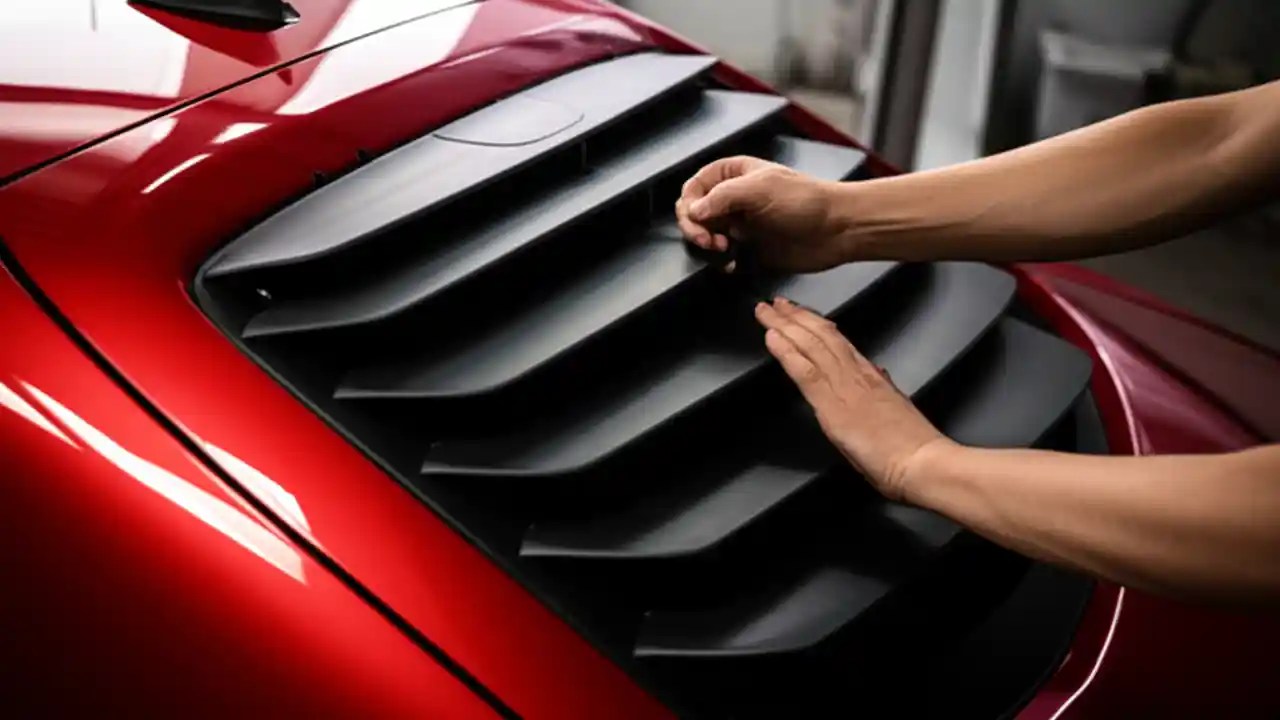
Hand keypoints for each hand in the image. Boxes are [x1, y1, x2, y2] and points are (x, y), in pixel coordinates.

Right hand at [675, 156, 850, 272]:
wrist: (836, 229)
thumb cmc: (806, 200)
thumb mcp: (760, 188)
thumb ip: (722, 197)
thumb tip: (694, 210)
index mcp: (734, 174)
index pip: (694, 186)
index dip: (689, 204)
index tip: (698, 219)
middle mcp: (733, 198)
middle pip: (694, 212)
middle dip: (696, 228)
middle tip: (709, 240)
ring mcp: (740, 223)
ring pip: (705, 235)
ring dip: (707, 245)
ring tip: (723, 249)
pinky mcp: (749, 247)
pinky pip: (722, 256)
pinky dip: (720, 261)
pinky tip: (731, 262)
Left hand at [755, 297, 953, 501]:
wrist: (922, 462)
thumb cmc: (914, 446)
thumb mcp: (899, 408)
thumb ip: (885, 389)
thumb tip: (879, 374)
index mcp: (871, 377)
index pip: (838, 342)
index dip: (816, 324)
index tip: (800, 312)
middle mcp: (855, 374)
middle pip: (820, 336)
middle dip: (796, 316)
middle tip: (775, 302)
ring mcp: (843, 386)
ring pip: (809, 345)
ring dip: (784, 325)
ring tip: (765, 310)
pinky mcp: (832, 405)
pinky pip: (804, 370)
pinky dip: (786, 351)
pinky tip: (771, 337)